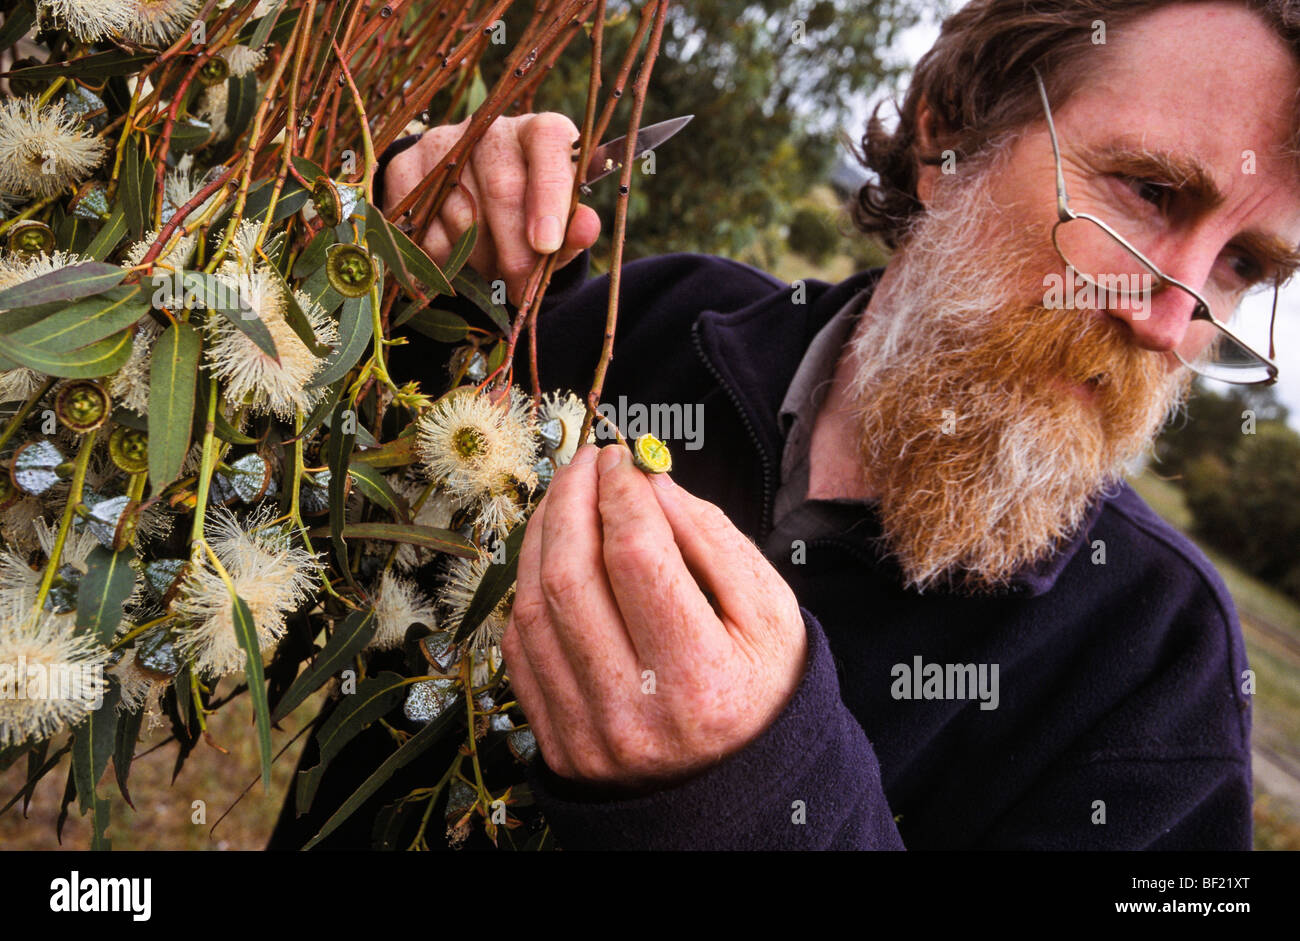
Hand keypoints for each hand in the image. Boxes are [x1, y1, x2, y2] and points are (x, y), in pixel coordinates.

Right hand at [382, 113, 600, 306]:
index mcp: (539, 131)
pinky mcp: (405, 167)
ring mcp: (442, 143)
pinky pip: (422, 229)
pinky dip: (443, 259)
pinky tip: (458, 261)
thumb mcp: (560, 225)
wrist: (474, 206)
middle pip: (501, 188)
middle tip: (522, 284)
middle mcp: (490, 127)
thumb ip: (575, 229)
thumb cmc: (531, 216)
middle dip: (515, 249)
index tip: (546, 245)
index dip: (548, 195)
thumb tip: (586, 229)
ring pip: (461, 216)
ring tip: (493, 269)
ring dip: (480, 259)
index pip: (548, 144)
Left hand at [502, 443, 808, 791]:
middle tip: (584, 463)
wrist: (738, 784)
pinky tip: (551, 559)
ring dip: (541, 536)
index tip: (621, 458)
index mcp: (702, 681)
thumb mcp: (769, 612)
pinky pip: (520, 649)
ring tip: (564, 499)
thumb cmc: (761, 688)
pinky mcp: (557, 743)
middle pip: (571, 578)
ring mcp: (586, 734)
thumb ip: (711, 539)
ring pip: (535, 608)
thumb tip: (645, 479)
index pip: (637, 558)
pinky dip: (529, 590)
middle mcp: (635, 714)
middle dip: (571, 501)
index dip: (621, 493)